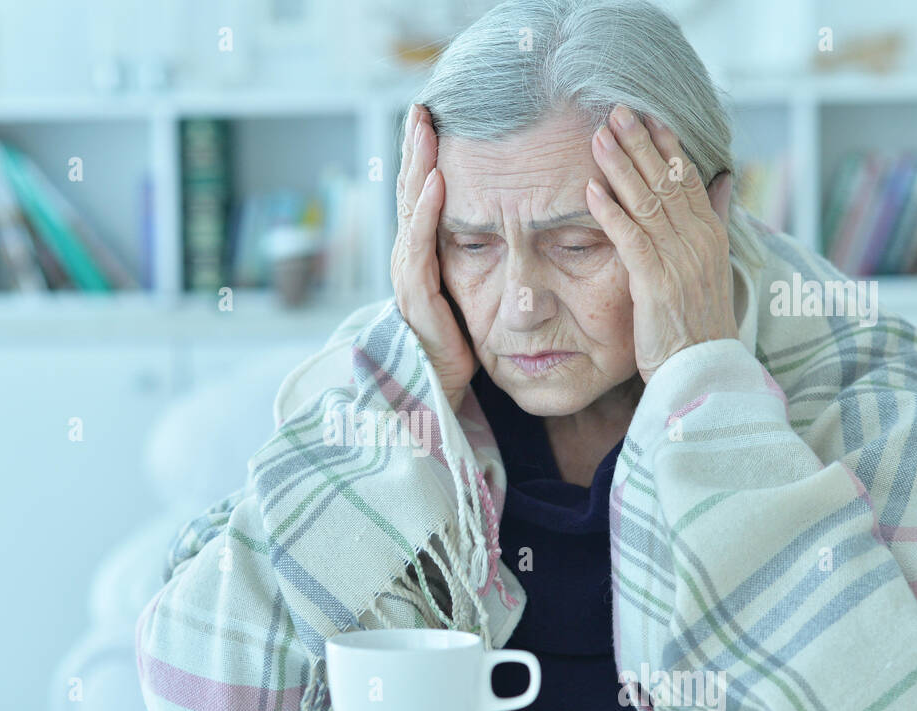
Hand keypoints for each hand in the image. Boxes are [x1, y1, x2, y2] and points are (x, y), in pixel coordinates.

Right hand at [391, 104, 478, 413]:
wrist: (437, 395)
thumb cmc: (458, 348)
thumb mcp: (471, 296)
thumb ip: (477, 261)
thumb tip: (508, 228)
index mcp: (424, 256)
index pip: (424, 196)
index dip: (427, 158)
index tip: (435, 118)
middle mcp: (410, 261)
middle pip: (410, 194)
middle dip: (415, 151)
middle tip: (422, 109)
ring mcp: (408, 277)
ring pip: (410, 212)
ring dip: (417, 169)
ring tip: (424, 131)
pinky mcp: (415, 298)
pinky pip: (420, 248)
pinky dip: (426, 213)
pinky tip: (435, 185)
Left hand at [584, 104, 736, 385]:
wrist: (702, 372)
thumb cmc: (697, 327)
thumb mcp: (709, 271)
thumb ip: (712, 224)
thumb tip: (723, 183)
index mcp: (710, 237)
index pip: (688, 179)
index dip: (667, 145)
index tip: (648, 116)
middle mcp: (699, 242)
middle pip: (666, 181)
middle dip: (640, 143)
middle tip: (617, 110)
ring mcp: (679, 260)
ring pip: (647, 202)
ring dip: (620, 166)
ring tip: (599, 137)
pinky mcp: (656, 282)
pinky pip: (630, 238)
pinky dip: (610, 211)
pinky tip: (591, 190)